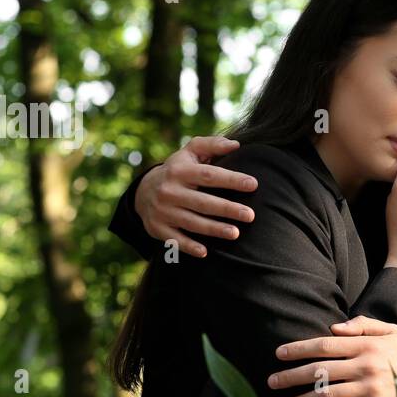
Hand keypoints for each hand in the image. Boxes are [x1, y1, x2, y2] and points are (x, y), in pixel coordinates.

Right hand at [136, 135, 257, 257]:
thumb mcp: (189, 153)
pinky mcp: (158, 228)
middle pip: (203, 202)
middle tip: (250, 215)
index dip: (231, 180)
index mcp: (179, 171)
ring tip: (235, 233)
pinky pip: (175, 240)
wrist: (142, 191)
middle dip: (227, 209)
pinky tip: (205, 252)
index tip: (253, 184)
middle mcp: (169, 191)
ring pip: (192, 222)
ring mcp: (163, 211)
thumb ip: (211, 145)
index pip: (209, 175)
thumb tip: (236, 145)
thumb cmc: (177, 170)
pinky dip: (189, 246)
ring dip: (214, 229)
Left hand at [267, 316, 396, 396]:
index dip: (299, 349)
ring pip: (326, 395)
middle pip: (319, 370)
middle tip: (271, 381)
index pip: (325, 345)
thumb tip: (335, 329)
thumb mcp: (393, 333)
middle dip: (291, 376)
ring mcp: (370, 388)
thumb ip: (364, 326)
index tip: (279, 354)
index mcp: (367, 345)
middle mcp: (365, 365)